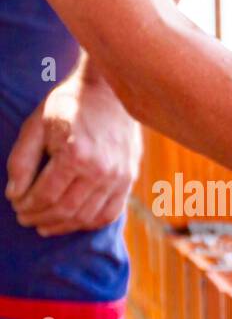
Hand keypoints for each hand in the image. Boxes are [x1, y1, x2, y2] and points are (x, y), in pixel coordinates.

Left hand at [6, 66, 140, 235]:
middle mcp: (101, 171)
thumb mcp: (36, 126)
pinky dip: (89, 222)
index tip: (16, 206)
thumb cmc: (68, 106)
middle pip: (66, 209)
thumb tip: (14, 194)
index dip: (27, 205)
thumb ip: (22, 160)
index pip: (46, 194)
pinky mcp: (129, 181)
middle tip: (25, 219)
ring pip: (87, 216)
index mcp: (76, 154)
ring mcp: (118, 178)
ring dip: (63, 225)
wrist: (110, 92)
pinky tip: (73, 221)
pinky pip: (110, 213)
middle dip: (41, 217)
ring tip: (45, 225)